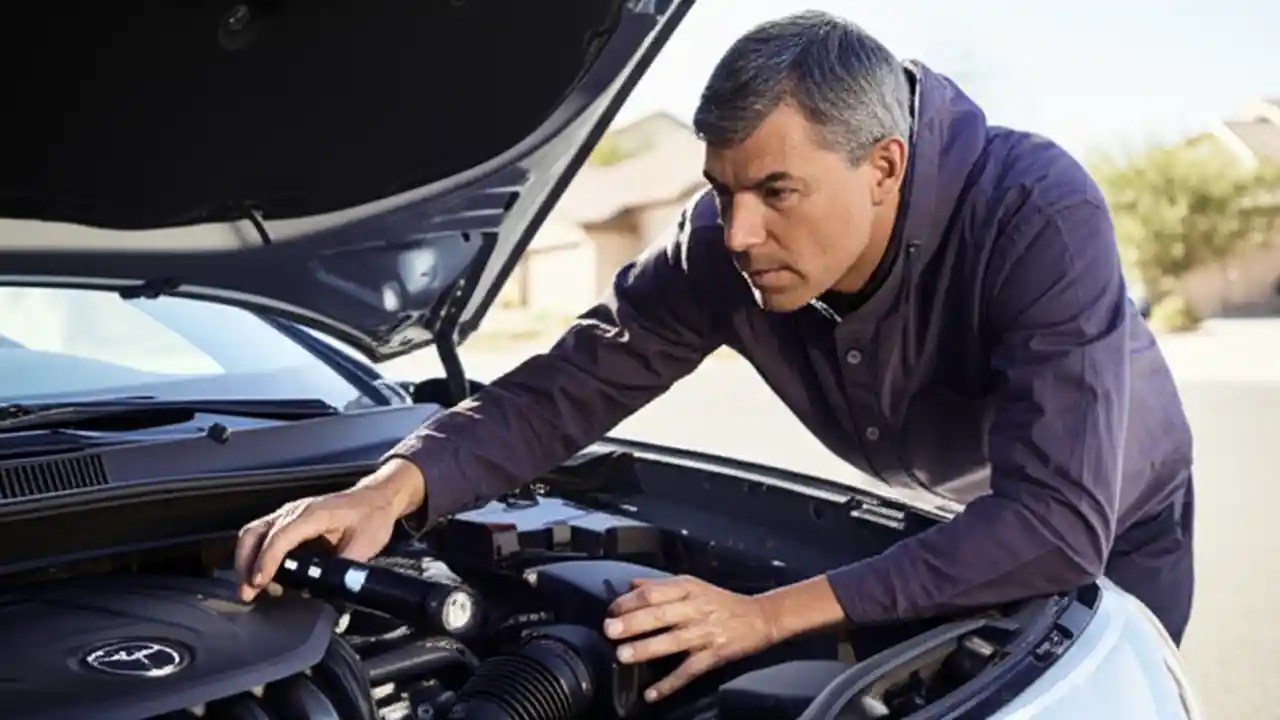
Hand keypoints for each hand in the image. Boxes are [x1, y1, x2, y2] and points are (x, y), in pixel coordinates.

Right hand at [233, 458, 425, 601]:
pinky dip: (254, 555)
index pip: (280, 537)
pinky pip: (262, 535)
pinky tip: (262, 577)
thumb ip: (344, 567)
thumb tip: (327, 588)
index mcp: (313, 514)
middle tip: (247, 594)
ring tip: (251, 589)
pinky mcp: (289, 520)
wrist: (377, 498)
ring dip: (246, 560)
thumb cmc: (372, 517)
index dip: (267, 561)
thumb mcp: (365, 545)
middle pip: (255, 533)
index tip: (260, 583)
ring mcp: (289, 514)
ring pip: (253, 533)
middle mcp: (294, 511)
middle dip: (245, 564)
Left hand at [603, 575, 779, 702]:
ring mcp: (705, 633)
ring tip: (623, 656)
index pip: (653, 592)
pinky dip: (669, 683)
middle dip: (632, 623)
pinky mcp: (714, 655)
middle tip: (609, 631)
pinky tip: (651, 693)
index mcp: (688, 588)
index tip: (611, 610)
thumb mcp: (693, 585)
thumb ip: (660, 585)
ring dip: (646, 649)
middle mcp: (696, 608)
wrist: (760, 617)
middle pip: (660, 615)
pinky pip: (688, 671)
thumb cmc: (721, 602)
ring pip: (672, 642)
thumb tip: (629, 585)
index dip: (629, 601)